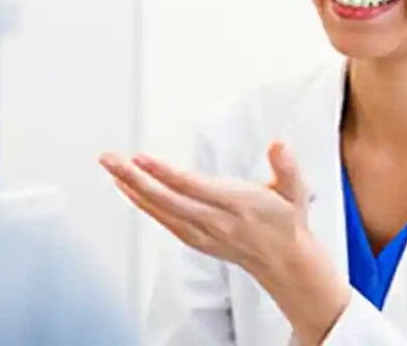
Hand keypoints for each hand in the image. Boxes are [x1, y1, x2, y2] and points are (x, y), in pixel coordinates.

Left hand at [99, 142, 349, 343]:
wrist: (285, 263)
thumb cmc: (287, 220)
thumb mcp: (296, 190)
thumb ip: (287, 166)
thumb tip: (278, 144)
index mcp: (238, 205)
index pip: (194, 187)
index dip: (165, 174)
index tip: (141, 158)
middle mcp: (215, 222)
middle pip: (167, 200)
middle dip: (135, 178)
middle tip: (110, 158)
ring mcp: (202, 234)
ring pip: (160, 210)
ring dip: (132, 189)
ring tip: (111, 167)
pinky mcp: (195, 239)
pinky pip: (163, 220)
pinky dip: (142, 204)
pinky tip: (128, 188)